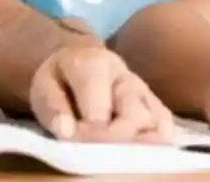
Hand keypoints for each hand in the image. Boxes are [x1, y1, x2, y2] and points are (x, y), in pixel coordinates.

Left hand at [30, 44, 173, 142]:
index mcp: (95, 64)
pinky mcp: (157, 106)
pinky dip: (153, 142)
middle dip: (115, 138)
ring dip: (138, 142)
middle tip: (96, 147)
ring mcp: (146, 92)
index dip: (89, 131)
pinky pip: (166, 127)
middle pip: (136, 116)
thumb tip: (67, 132)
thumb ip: (53, 107)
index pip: (100, 106)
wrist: (77, 62)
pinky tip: (133, 147)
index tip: (75, 137)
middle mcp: (126, 77)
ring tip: (115, 148)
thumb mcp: (43, 86)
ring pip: (157, 123)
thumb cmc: (60, 79)